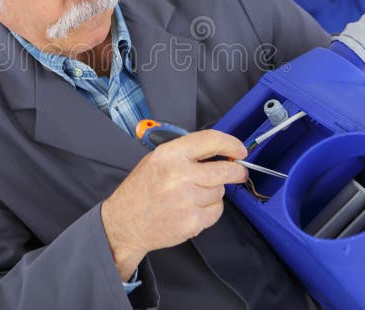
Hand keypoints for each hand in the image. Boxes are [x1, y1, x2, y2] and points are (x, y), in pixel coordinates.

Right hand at [101, 130, 247, 280]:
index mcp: (170, 155)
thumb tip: (218, 151)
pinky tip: (193, 209)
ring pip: (220, 191)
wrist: (124, 223)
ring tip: (194, 195)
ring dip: (214, 192)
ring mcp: (187, 199)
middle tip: (238, 172)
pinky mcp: (192, 221)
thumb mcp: (156, 160)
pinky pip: (217, 211)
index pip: (211, 140)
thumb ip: (186, 154)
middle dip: (236, 171)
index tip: (239, 150)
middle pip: (225, 169)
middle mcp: (179, 175)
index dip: (231, 144)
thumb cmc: (141, 191)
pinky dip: (210, 210)